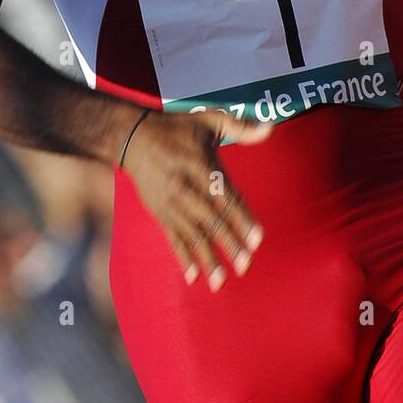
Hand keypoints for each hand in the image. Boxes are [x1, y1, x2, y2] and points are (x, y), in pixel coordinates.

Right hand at [122, 109, 273, 290]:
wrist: (132, 138)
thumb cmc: (175, 128)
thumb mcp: (208, 120)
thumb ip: (240, 127)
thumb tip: (270, 128)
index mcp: (201, 166)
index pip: (226, 197)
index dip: (242, 218)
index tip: (257, 239)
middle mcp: (186, 188)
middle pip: (211, 220)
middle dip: (229, 244)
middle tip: (246, 266)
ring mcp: (171, 203)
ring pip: (193, 234)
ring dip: (208, 258)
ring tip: (220, 282)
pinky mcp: (160, 212)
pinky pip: (173, 237)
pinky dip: (182, 257)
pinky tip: (193, 276)